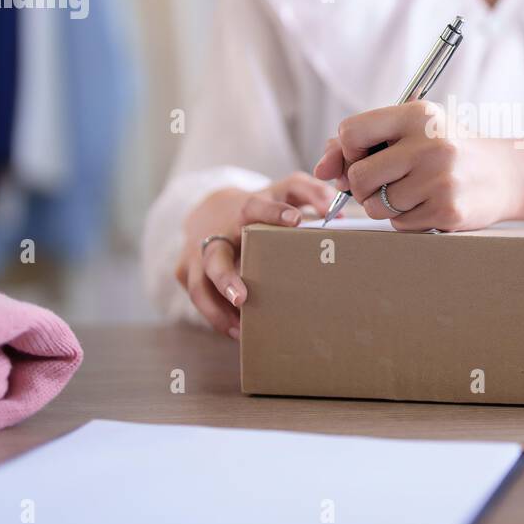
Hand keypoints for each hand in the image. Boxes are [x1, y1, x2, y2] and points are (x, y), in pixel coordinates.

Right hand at [175, 173, 339, 337]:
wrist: (210, 210)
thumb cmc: (258, 207)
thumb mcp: (283, 191)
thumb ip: (310, 194)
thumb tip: (338, 214)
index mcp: (245, 210)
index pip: (257, 206)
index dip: (275, 213)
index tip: (296, 221)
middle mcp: (217, 233)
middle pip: (215, 255)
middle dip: (226, 278)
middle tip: (242, 298)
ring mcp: (197, 254)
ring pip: (199, 285)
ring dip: (217, 309)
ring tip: (239, 330)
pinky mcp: (185, 272)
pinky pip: (199, 298)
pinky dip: (215, 316)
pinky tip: (235, 331)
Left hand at [312, 100, 523, 231]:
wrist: (507, 173)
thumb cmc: (449, 149)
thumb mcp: (414, 132)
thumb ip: (364, 142)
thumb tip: (321, 169)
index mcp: (418, 115)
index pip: (351, 132)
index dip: (348, 151)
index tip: (364, 156)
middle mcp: (429, 144)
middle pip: (358, 176)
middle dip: (363, 186)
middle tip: (386, 181)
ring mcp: (440, 179)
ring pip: (376, 206)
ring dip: (385, 206)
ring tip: (412, 193)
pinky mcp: (447, 211)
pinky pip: (399, 225)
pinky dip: (407, 220)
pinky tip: (428, 205)